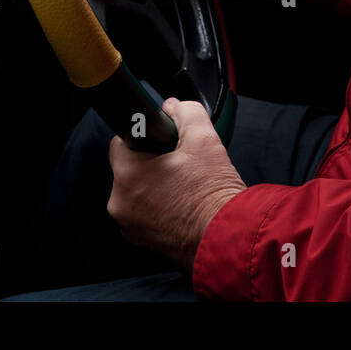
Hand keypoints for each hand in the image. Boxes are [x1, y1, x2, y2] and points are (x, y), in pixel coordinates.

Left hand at [107, 97, 245, 274]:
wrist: (229, 239)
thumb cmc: (214, 196)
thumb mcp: (204, 139)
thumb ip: (185, 112)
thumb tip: (174, 107)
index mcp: (128, 175)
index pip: (122, 140)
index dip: (145, 135)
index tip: (160, 139)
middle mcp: (121, 204)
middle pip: (130, 168)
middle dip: (152, 162)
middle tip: (180, 163)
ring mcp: (131, 226)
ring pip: (138, 192)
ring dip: (156, 186)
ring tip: (184, 185)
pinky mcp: (144, 242)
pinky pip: (146, 214)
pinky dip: (160, 208)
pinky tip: (183, 204)